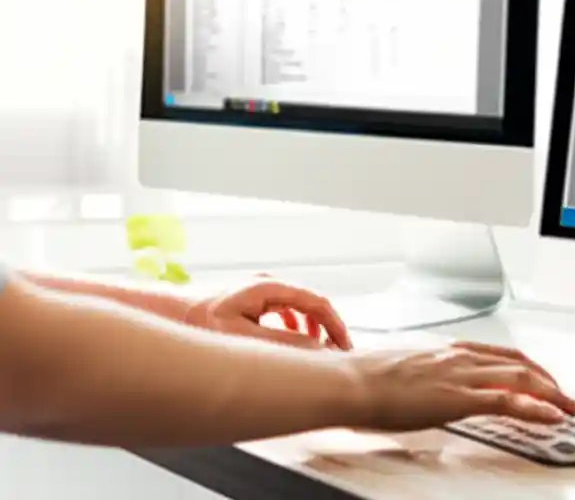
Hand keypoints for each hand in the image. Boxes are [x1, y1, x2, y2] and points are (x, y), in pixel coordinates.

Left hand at [185, 280, 352, 350]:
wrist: (164, 314)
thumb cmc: (195, 322)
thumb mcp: (242, 337)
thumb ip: (283, 343)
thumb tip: (316, 349)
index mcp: (268, 286)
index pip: (317, 302)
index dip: (336, 325)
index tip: (345, 347)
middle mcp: (267, 284)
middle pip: (311, 304)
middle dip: (327, 329)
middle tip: (337, 354)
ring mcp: (260, 290)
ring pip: (299, 308)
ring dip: (312, 329)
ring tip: (319, 352)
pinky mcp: (252, 300)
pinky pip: (285, 312)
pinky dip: (296, 328)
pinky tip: (294, 343)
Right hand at [350, 341, 574, 429]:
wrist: (350, 382)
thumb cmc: (365, 380)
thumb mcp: (404, 373)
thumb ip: (424, 379)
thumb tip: (425, 390)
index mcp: (448, 351)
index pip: (500, 354)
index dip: (527, 367)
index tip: (541, 378)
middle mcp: (460, 358)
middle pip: (519, 364)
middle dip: (548, 380)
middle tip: (564, 397)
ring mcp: (461, 376)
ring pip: (522, 378)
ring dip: (551, 394)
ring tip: (568, 409)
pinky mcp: (458, 397)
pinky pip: (508, 400)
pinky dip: (536, 408)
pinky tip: (551, 417)